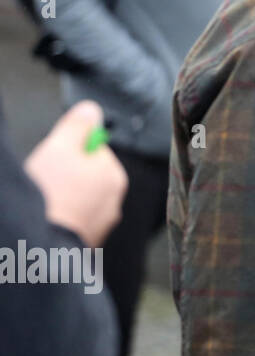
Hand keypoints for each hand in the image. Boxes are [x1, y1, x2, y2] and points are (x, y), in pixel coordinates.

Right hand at [24, 101, 126, 246]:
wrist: (39, 246)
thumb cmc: (51, 192)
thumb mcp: (60, 146)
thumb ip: (78, 124)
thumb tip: (91, 109)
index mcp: (114, 177)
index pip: (92, 151)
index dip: (67, 150)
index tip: (53, 159)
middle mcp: (114, 203)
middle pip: (83, 177)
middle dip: (62, 176)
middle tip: (44, 182)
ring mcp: (99, 227)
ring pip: (75, 200)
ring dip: (59, 198)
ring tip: (44, 203)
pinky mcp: (83, 245)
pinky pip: (69, 222)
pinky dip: (58, 218)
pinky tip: (45, 218)